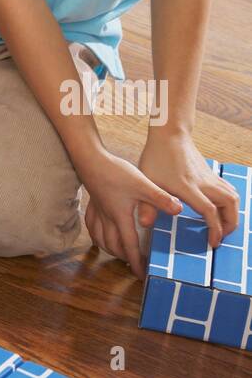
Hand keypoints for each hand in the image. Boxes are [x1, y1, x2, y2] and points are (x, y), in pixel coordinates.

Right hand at [82, 150, 181, 277]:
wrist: (91, 159)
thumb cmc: (116, 172)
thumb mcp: (143, 184)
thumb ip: (160, 198)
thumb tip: (179, 210)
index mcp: (121, 217)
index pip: (129, 246)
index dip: (135, 263)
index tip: (139, 275)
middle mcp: (108, 218)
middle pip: (113, 246)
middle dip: (123, 258)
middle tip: (133, 264)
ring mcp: (98, 211)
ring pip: (100, 239)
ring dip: (109, 249)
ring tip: (119, 253)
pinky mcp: (93, 203)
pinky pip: (91, 226)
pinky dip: (96, 235)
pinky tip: (99, 234)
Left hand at [137, 130, 238, 247]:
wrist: (169, 134)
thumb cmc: (157, 157)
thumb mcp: (146, 181)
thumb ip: (147, 205)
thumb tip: (144, 224)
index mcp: (188, 187)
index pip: (209, 211)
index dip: (215, 229)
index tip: (213, 243)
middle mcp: (203, 182)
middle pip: (230, 204)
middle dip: (230, 224)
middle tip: (220, 235)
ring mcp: (209, 177)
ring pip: (233, 196)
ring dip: (232, 213)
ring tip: (221, 225)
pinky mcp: (211, 174)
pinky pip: (228, 189)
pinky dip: (229, 203)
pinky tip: (219, 209)